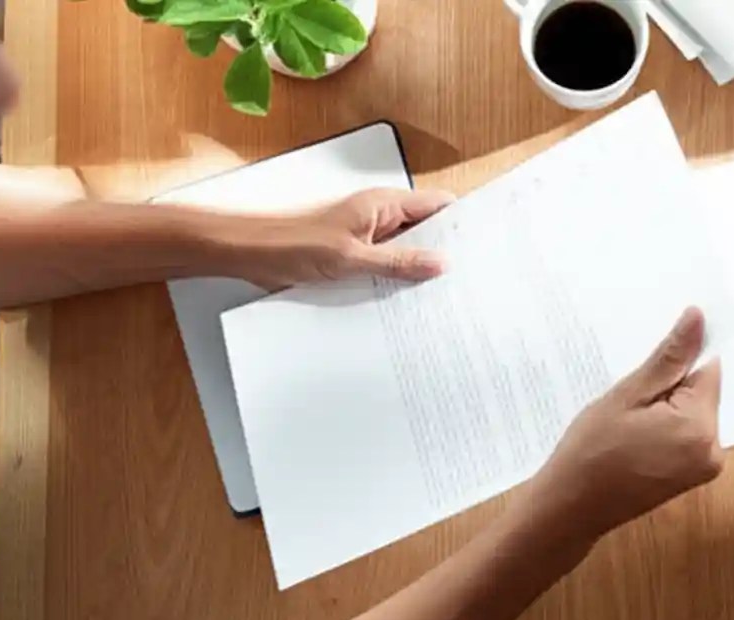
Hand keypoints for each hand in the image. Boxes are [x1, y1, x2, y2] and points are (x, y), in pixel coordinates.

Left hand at [221, 188, 454, 289]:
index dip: (460, 222)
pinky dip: (397, 280)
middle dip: (444, 251)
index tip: (481, 243)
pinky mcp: (355, 256)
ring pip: (407, 251)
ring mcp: (368, 237)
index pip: (437, 206)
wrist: (252, 254)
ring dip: (419, 270)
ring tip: (442, 294)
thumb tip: (439, 263)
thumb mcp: (352, 258)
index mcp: (383, 204)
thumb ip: (398, 262)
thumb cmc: (292, 243)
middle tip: (467, 278)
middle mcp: (379, 217)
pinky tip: (407, 301)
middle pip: (425, 230)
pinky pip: (387, 266)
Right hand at [525, 308, 723, 541]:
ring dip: (665, 410)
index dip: (675, 364)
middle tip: (629, 406)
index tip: (644, 376)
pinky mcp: (693, 478)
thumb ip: (669, 358)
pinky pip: (687, 436)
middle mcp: (714, 449)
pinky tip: (634, 441)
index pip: (706, 369)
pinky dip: (665, 430)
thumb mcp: (627, 395)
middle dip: (670, 389)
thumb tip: (700, 318)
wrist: (571, 507)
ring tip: (628, 425)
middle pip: (702, 392)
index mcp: (700, 426)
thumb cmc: (590, 450)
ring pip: (693, 413)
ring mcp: (705, 468)